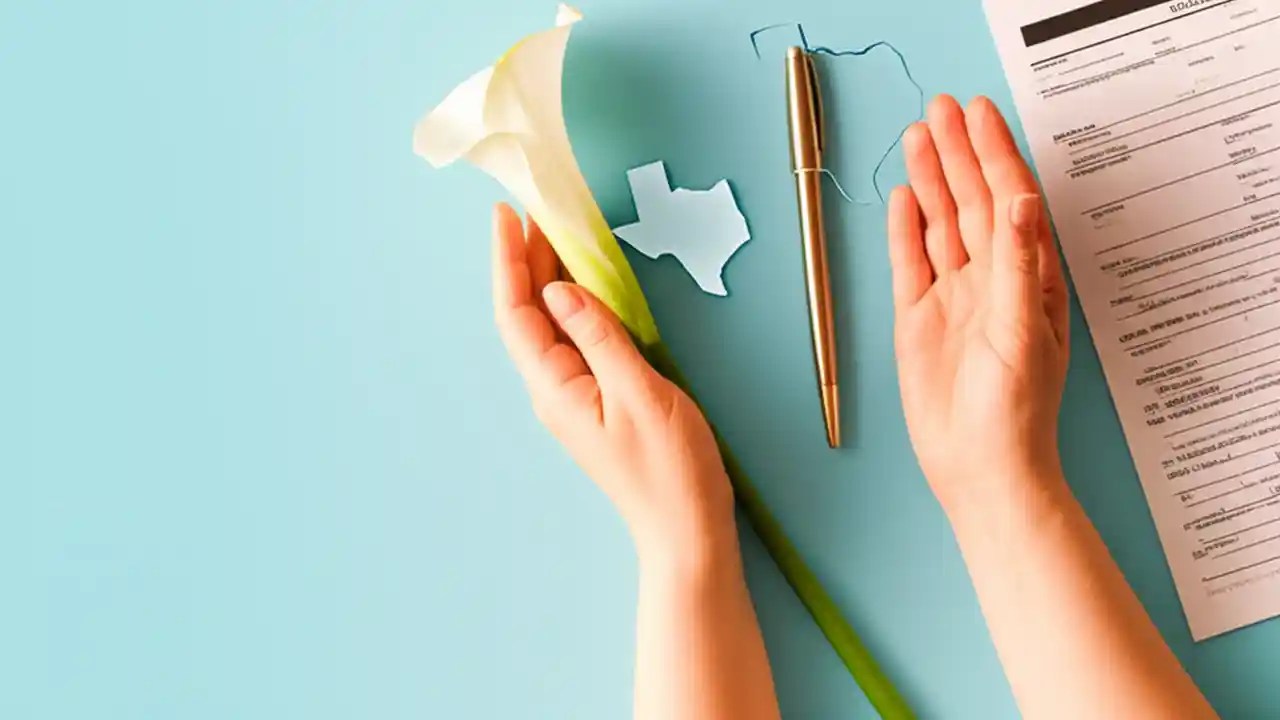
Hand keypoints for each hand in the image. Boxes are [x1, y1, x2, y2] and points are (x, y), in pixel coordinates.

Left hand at [490, 204, 735, 563]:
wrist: (686, 530)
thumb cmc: (670, 468)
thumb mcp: (640, 392)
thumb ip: (600, 336)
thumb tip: (560, 289)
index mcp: (556, 388)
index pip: (517, 314)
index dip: (508, 262)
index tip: (506, 215)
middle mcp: (555, 390)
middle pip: (527, 315)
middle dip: (526, 260)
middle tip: (534, 208)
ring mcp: (574, 397)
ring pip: (549, 326)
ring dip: (548, 277)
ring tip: (554, 232)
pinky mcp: (596, 400)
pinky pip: (573, 341)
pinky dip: (575, 303)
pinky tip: (585, 285)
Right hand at [889, 96, 1070, 510]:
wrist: (978, 467)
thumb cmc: (1015, 413)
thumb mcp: (1021, 332)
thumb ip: (1018, 264)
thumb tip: (1021, 202)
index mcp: (1027, 280)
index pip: (1010, 201)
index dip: (995, 154)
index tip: (979, 115)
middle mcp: (991, 281)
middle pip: (972, 202)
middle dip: (958, 153)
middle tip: (942, 108)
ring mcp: (953, 298)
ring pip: (940, 224)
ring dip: (932, 180)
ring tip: (918, 137)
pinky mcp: (918, 320)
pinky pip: (910, 262)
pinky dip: (905, 229)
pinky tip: (904, 199)